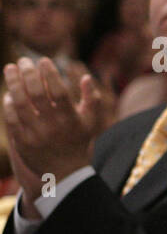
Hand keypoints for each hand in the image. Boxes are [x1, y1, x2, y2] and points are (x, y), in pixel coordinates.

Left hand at [2, 57, 104, 198]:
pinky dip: (8, 103)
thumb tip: (86, 77)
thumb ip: (91, 99)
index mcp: (70, 120)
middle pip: (36, 93)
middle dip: (28, 73)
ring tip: (10, 68)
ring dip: (13, 82)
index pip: (58, 91)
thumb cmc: (78, 142)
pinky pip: (10, 118)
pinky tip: (10, 93)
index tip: (44, 60)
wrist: (65, 173)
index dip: (50, 74)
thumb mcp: (90, 123)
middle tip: (24, 61)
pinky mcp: (22, 142)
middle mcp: (52, 126)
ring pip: (19, 103)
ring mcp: (35, 134)